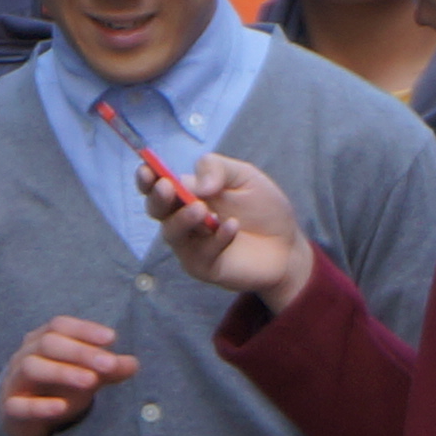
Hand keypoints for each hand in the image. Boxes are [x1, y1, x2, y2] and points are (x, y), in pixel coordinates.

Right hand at [0, 313, 134, 435]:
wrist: (22, 419)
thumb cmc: (59, 388)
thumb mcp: (86, 376)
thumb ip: (108, 369)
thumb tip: (133, 364)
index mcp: (43, 341)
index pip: (60, 326)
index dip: (84, 330)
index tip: (112, 338)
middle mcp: (25, 356)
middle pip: (48, 343)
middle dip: (80, 352)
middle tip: (109, 364)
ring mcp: (15, 381)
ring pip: (32, 368)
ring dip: (62, 372)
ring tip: (91, 381)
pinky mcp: (10, 409)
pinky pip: (19, 405)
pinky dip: (40, 406)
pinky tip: (61, 407)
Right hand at [150, 146, 310, 311]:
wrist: (288, 245)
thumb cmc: (263, 209)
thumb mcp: (245, 177)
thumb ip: (218, 169)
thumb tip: (196, 183)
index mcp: (187, 194)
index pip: (157, 184)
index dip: (148, 178)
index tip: (147, 169)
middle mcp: (182, 219)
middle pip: (156, 209)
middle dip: (157, 198)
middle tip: (168, 187)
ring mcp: (191, 245)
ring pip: (172, 233)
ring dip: (183, 219)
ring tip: (203, 209)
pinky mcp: (204, 266)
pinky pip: (202, 253)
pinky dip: (217, 238)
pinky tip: (232, 226)